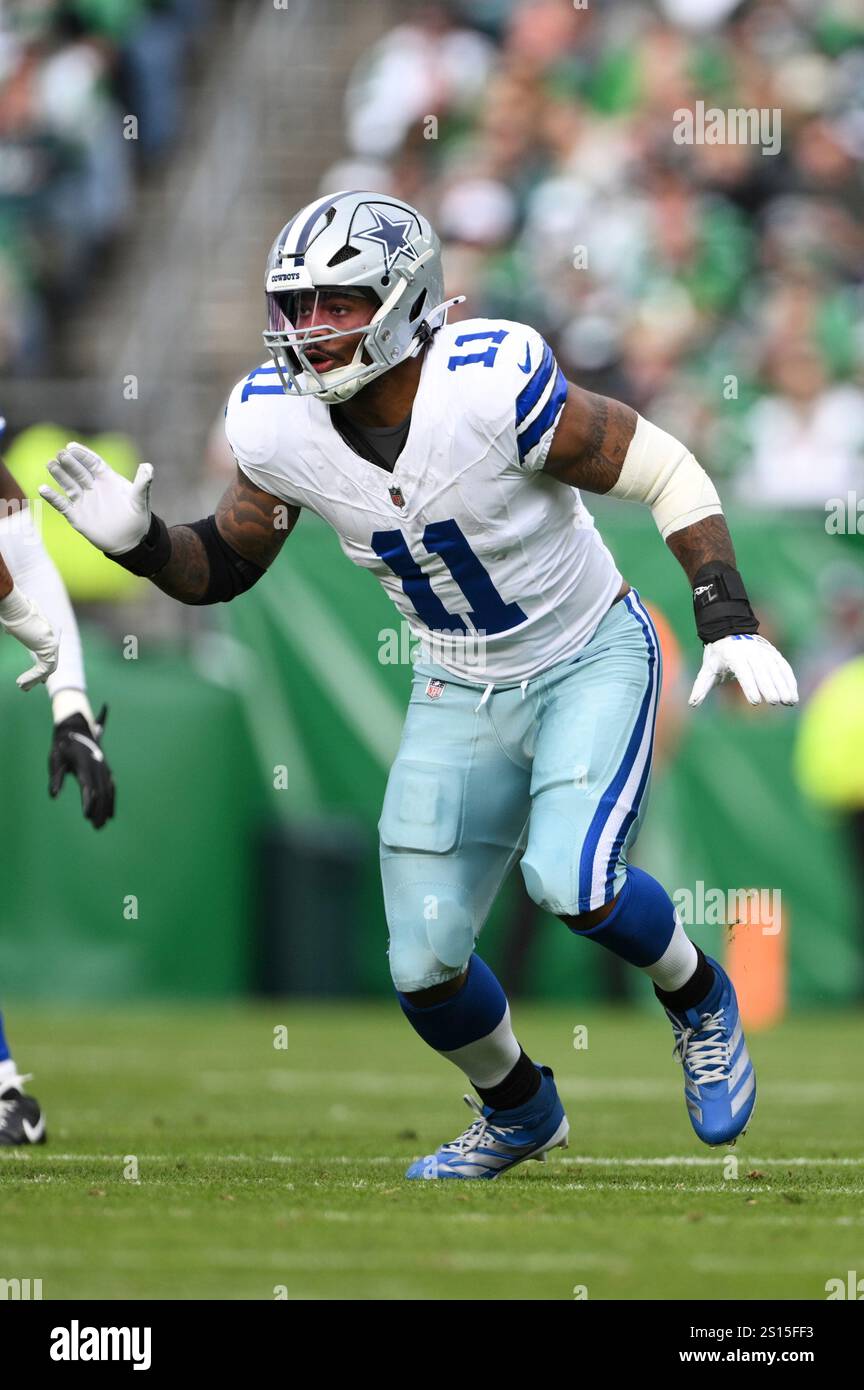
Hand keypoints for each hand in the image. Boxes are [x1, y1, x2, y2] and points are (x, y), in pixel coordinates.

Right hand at [0, 585, 58, 689]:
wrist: (17, 607)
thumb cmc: (13, 611)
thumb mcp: (15, 622)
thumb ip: (16, 629)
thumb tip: (8, 631)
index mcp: (48, 629)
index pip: (50, 653)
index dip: (45, 668)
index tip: (41, 681)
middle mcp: (54, 636)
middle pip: (51, 663)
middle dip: (40, 677)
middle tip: (26, 688)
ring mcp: (54, 642)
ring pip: (48, 668)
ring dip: (34, 679)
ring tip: (21, 687)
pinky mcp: (51, 647)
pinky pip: (44, 668)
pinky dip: (32, 677)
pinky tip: (21, 683)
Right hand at [40, 442, 153, 554]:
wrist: (130, 541)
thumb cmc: (137, 518)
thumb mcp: (140, 500)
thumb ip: (143, 484)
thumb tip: (148, 466)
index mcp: (107, 479)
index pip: (93, 463)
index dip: (82, 454)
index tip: (71, 446)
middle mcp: (93, 487)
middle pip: (78, 471)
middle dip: (69, 462)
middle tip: (60, 454)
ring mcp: (84, 500)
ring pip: (68, 484)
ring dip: (59, 475)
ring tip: (51, 464)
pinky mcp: (76, 515)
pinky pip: (62, 504)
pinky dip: (52, 497)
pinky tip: (43, 489)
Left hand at [49, 703, 115, 828]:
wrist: (77, 729)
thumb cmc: (63, 746)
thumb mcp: (56, 759)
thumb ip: (56, 777)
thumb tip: (53, 795)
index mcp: (84, 765)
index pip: (88, 787)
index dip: (89, 802)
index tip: (87, 816)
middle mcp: (97, 767)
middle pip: (102, 792)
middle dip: (100, 811)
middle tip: (96, 828)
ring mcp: (104, 768)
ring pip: (108, 791)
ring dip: (106, 809)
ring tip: (102, 825)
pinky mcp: (106, 770)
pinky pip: (111, 787)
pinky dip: (112, 801)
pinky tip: (110, 815)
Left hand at [689, 634, 798, 707]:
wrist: (730, 628)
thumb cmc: (718, 654)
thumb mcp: (707, 668)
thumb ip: (701, 687)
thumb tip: (692, 704)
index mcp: (733, 655)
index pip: (743, 672)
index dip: (750, 686)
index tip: (756, 701)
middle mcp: (750, 652)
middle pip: (762, 671)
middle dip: (770, 687)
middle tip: (776, 702)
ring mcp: (763, 651)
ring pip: (776, 669)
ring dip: (784, 685)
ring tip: (789, 702)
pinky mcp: (773, 653)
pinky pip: (783, 666)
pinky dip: (789, 679)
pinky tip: (793, 693)